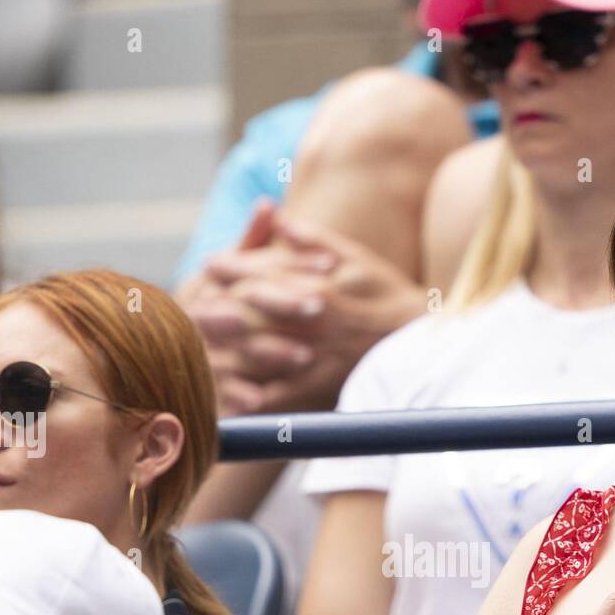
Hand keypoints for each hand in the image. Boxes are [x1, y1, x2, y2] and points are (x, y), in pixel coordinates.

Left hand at [193, 208, 426, 413]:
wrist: (424, 346)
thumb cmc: (388, 296)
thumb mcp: (354, 257)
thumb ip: (310, 238)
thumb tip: (275, 217)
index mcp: (315, 285)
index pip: (259, 272)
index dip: (230, 267)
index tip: (210, 264)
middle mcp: (308, 320)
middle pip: (247, 311)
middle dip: (215, 305)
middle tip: (191, 303)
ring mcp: (310, 356)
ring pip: (252, 351)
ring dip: (222, 348)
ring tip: (198, 343)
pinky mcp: (317, 388)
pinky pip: (274, 395)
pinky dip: (250, 397)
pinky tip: (228, 397)